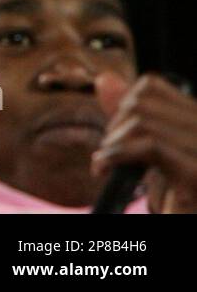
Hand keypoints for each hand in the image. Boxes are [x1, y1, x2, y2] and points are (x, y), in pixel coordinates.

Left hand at [92, 72, 196, 213]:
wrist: (185, 213)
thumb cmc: (174, 186)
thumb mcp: (153, 145)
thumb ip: (133, 114)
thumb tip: (104, 78)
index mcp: (195, 116)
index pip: (151, 86)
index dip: (122, 104)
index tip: (117, 129)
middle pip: (142, 103)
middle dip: (114, 126)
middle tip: (108, 151)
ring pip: (142, 122)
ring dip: (114, 142)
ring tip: (107, 162)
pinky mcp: (196, 171)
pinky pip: (150, 146)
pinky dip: (118, 155)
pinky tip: (106, 167)